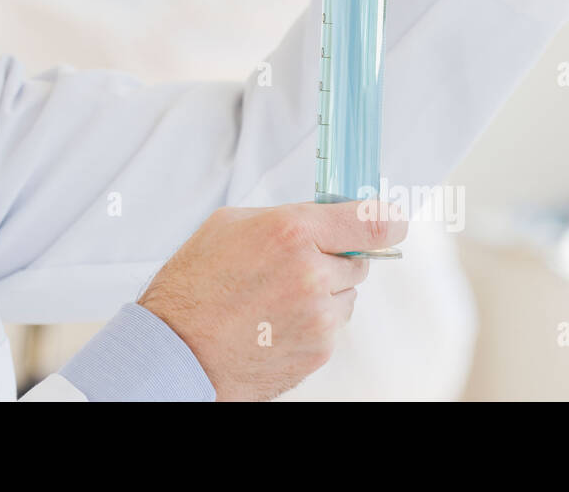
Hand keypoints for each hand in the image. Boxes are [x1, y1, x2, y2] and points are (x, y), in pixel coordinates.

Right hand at [138, 200, 406, 400]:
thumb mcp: (231, 225)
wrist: (177, 350)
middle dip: (335, 259)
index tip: (391, 222)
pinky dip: (313, 323)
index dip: (388, 220)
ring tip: (275, 300)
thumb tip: (326, 217)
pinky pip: (333, 327)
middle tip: (295, 266)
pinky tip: (274, 323)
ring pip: (346, 295)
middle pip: (360, 259)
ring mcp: (319, 315)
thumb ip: (286, 217)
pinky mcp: (319, 350)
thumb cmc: (195, 284)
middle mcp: (312, 272)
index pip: (371, 221)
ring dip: (324, 294)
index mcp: (291, 231)